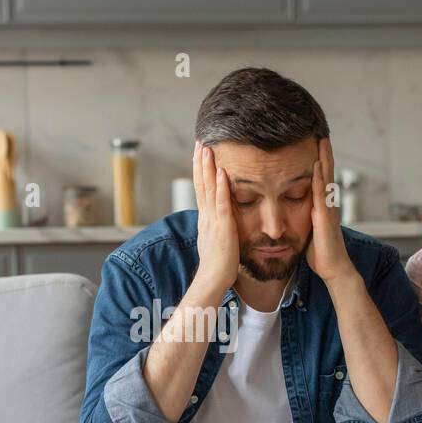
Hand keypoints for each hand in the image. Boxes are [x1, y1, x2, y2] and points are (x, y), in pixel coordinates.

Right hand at [192, 142, 239, 293]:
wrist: (213, 280)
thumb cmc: (218, 264)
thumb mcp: (215, 239)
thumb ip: (216, 226)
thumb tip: (216, 218)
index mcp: (205, 218)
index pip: (201, 189)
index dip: (199, 170)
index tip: (200, 153)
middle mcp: (206, 215)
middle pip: (201, 184)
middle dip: (200, 162)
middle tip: (200, 142)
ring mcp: (213, 220)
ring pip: (208, 189)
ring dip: (207, 168)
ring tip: (207, 149)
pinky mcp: (223, 227)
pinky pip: (222, 203)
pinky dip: (221, 187)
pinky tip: (222, 172)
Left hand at [304, 137, 354, 284]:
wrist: (333, 269)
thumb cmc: (320, 254)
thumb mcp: (309, 231)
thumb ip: (304, 219)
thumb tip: (292, 213)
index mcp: (322, 206)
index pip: (320, 179)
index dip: (319, 162)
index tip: (314, 145)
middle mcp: (327, 204)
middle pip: (326, 172)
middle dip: (324, 153)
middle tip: (320, 133)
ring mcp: (328, 208)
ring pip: (326, 178)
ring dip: (324, 158)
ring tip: (322, 140)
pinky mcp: (324, 216)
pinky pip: (321, 193)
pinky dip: (320, 177)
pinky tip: (318, 164)